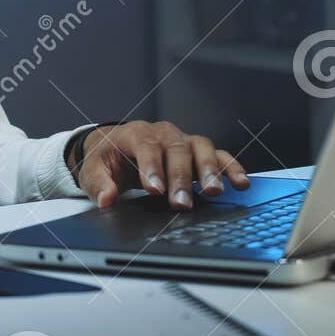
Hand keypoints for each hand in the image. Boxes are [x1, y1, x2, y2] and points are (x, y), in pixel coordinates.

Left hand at [70, 121, 248, 210]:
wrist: (117, 147)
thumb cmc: (107, 159)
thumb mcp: (94, 170)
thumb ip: (99, 184)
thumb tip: (106, 199)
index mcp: (135, 134)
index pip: (145, 146)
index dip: (151, 167)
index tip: (154, 189)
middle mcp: (162, 133)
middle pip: (175, 149)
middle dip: (180, 177)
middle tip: (182, 202)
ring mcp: (183, 140)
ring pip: (200, 148)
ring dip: (209, 169)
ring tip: (214, 191)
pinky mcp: (197, 151)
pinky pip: (218, 155)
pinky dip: (230, 167)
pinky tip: (240, 183)